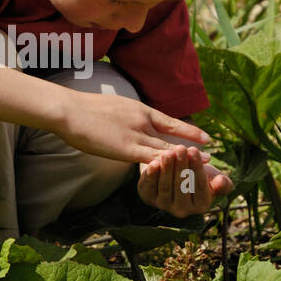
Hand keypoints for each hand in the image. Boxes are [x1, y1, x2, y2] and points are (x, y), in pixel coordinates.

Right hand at [54, 90, 213, 164]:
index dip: (189, 131)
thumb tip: (130, 122)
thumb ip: (127, 117)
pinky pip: (151, 160)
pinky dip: (167, 166)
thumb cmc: (85, 109)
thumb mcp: (114, 107)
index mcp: (140, 110)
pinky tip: (179, 174)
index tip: (205, 137)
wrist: (70, 110)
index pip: (170, 122)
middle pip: (173, 138)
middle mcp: (143, 121)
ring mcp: (136, 135)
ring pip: (166, 150)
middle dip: (192, 149)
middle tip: (210, 157)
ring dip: (185, 160)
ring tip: (203, 167)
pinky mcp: (126, 149)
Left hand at [137, 145, 233, 218]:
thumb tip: (221, 182)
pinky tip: (154, 162)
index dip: (197, 167)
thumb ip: (222, 183)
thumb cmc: (197, 173)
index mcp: (201, 205)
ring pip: (165, 187)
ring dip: (167, 169)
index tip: (195, 150)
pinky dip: (151, 175)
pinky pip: (149, 187)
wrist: (174, 172)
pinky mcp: (148, 198)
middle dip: (181, 166)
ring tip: (168, 152)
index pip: (200, 186)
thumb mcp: (213, 177)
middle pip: (181, 187)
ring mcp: (163, 206)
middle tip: (181, 148)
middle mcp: (182, 210)